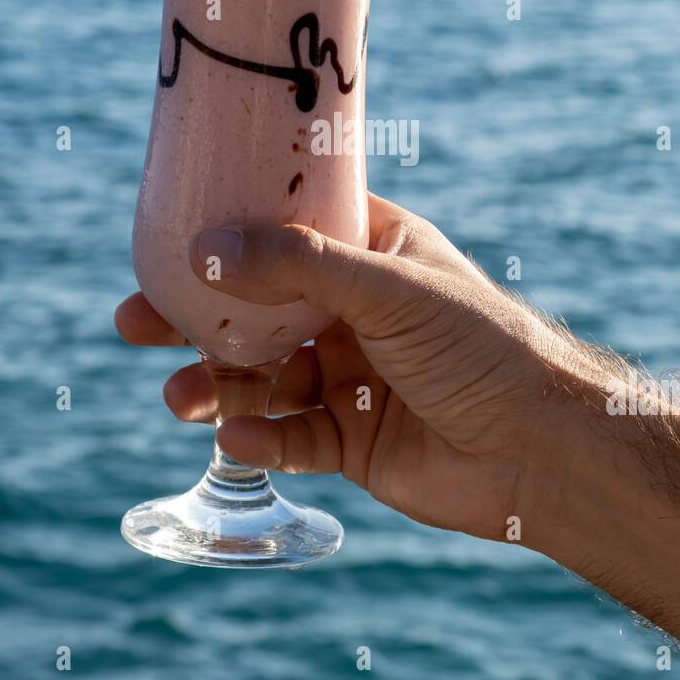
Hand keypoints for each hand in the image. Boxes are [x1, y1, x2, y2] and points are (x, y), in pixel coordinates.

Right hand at [115, 193, 580, 543]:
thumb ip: (298, 266)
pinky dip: (260, 440)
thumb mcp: (388, 288)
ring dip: (217, 386)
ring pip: (263, 377)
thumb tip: (208, 245)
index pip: (288, 229)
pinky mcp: (354, 441)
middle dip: (197, 318)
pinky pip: (290, 438)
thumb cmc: (481, 346)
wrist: (545, 450)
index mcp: (374, 254)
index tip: (168, 234)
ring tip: (178, 398)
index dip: (229, 231)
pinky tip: (236, 439)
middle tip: (134, 324)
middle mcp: (358, 312)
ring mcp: (353, 378)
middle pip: (258, 308)